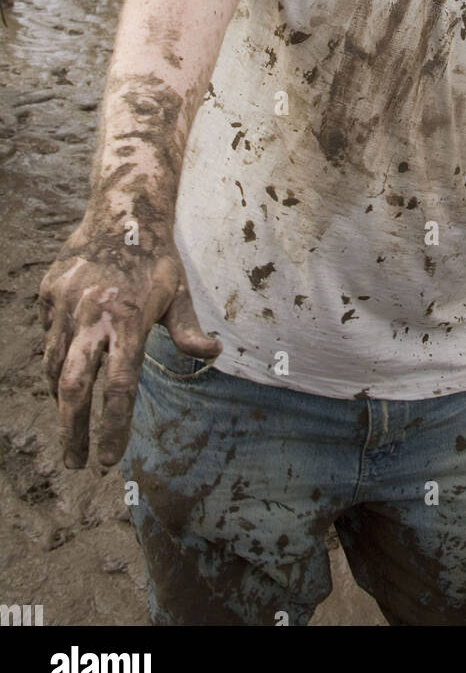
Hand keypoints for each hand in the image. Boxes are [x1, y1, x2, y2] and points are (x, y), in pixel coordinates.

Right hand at [39, 222, 220, 469]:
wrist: (121, 209)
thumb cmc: (156, 256)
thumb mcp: (179, 291)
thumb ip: (188, 329)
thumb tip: (212, 354)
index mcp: (128, 320)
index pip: (119, 388)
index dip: (112, 429)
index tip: (109, 460)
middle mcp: (92, 316)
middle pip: (74, 388)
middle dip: (72, 432)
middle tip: (77, 463)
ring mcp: (64, 304)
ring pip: (53, 366)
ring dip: (60, 401)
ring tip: (71, 424)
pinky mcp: (47, 293)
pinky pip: (47, 337)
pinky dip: (54, 361)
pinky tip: (63, 375)